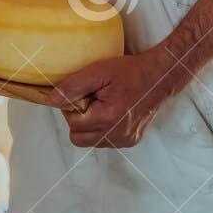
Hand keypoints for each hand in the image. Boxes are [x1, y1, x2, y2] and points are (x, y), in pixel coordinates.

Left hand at [51, 50, 179, 148]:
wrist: (160, 77)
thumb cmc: (130, 72)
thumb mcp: (98, 71)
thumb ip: (73, 86)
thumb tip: (52, 99)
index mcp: (108, 118)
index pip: (72, 123)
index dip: (71, 107)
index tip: (83, 94)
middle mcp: (117, 135)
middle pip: (78, 137)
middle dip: (78, 119)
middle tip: (90, 100)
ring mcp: (125, 140)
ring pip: (90, 140)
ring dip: (90, 125)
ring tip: (103, 105)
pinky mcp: (131, 141)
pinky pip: (105, 140)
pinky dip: (103, 128)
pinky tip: (112, 112)